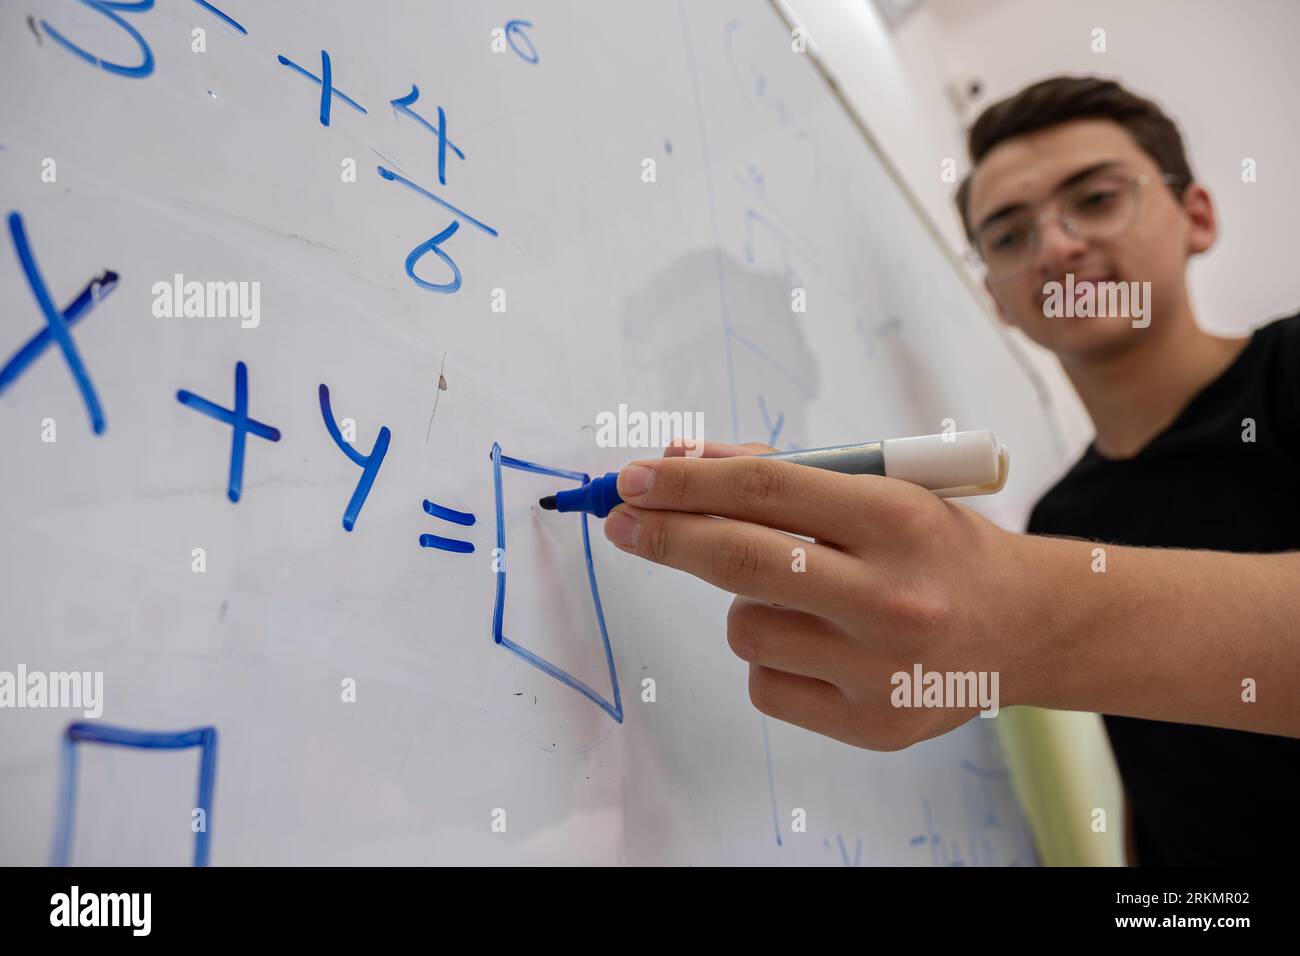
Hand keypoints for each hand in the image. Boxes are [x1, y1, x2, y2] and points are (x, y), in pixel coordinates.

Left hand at [602, 440, 1049, 748]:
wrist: (1027, 627)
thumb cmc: (938, 548)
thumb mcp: (879, 489)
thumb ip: (783, 477)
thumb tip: (684, 464)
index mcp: (899, 520)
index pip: (765, 490)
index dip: (686, 482)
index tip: (633, 477)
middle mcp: (892, 598)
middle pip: (742, 561)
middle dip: (666, 535)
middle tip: (620, 519)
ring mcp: (880, 671)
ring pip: (744, 628)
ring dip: (740, 601)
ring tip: (796, 592)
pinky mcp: (870, 725)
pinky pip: (765, 683)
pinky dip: (769, 653)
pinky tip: (815, 641)